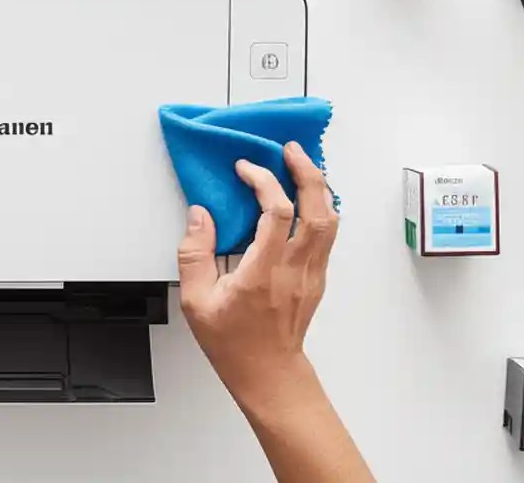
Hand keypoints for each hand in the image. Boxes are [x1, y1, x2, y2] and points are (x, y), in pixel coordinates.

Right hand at [176, 142, 337, 404]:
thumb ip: (193, 254)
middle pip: (317, 210)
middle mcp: (295, 270)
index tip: (245, 168)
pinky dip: (320, 207)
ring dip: (318, 188)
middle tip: (289, 150)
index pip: (276, 214)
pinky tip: (305, 198)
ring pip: (330, 220)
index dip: (263, 182)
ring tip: (301, 166)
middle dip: (306, 172)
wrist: (267, 373)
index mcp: (263, 273)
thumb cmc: (232, 342)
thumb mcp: (195, 301)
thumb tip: (200, 216)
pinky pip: (327, 234)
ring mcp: (311, 273)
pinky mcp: (317, 277)